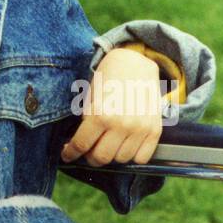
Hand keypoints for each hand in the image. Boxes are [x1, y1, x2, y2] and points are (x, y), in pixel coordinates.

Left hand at [61, 48, 163, 165]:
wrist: (135, 63)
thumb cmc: (108, 78)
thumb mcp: (90, 98)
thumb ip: (87, 122)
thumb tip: (79, 145)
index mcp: (100, 114)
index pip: (81, 145)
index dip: (70, 153)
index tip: (67, 156)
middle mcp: (121, 125)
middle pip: (101, 157)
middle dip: (90, 157)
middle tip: (88, 151)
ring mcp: (140, 129)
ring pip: (121, 159)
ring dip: (112, 155)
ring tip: (108, 144)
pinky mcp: (155, 130)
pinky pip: (142, 158)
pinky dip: (132, 155)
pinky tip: (125, 145)